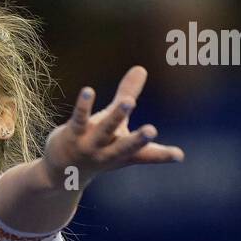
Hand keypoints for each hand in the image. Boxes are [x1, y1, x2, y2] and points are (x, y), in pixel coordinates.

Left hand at [43, 65, 184, 189]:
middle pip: (125, 146)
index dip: (163, 156)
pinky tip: (88, 91)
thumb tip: (141, 68)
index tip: (178, 156)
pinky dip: (84, 105)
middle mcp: (108, 152)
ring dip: (116, 117)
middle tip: (151, 132)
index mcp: (125, 154)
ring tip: (128, 102)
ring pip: (105, 130)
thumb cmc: (97, 146)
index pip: (147, 156)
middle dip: (138, 140)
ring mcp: (89, 144)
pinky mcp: (72, 134)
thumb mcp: (115, 123)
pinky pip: (79, 118)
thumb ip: (128, 94)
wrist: (63, 171)